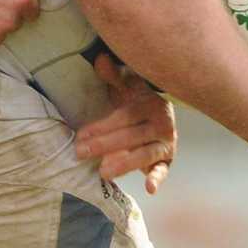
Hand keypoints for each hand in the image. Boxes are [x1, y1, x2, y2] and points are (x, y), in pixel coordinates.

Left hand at [74, 54, 176, 191]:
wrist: (163, 119)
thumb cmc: (138, 105)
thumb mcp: (127, 89)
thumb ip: (114, 77)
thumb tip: (101, 59)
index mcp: (150, 105)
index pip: (124, 116)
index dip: (103, 125)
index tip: (81, 134)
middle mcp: (161, 124)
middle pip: (132, 136)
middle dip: (105, 145)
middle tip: (80, 152)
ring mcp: (166, 144)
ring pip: (145, 154)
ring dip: (125, 163)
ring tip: (104, 172)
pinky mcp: (167, 161)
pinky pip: (163, 170)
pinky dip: (158, 178)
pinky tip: (150, 188)